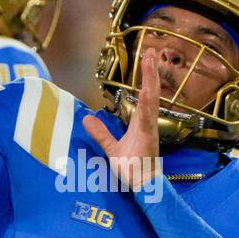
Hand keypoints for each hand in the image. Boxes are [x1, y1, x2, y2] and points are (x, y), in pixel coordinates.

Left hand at [83, 46, 162, 191]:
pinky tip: (146, 92)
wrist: (142, 186)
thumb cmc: (132, 168)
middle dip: (150, 71)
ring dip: (150, 80)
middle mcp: (148, 122)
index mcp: (141, 122)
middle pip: (151, 92)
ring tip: (151, 61)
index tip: (147, 58)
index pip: (144, 95)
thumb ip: (100, 132)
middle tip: (152, 50)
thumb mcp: (111, 147)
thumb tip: (86, 118)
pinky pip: (147, 119)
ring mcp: (150, 129)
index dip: (146, 77)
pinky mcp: (148, 138)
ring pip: (151, 100)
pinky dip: (146, 105)